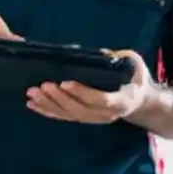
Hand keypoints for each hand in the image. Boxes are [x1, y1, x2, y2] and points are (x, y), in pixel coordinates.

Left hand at [26, 49, 154, 124]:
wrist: (139, 102)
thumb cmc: (136, 79)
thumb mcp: (134, 63)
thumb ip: (120, 58)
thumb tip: (100, 54)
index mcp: (120, 101)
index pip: (99, 99)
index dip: (81, 92)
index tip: (65, 82)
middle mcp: (105, 115)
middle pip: (78, 109)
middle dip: (58, 98)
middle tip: (43, 85)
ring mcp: (93, 119)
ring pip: (68, 115)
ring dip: (49, 105)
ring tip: (33, 93)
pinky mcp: (84, 119)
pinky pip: (64, 117)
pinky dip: (47, 111)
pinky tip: (33, 104)